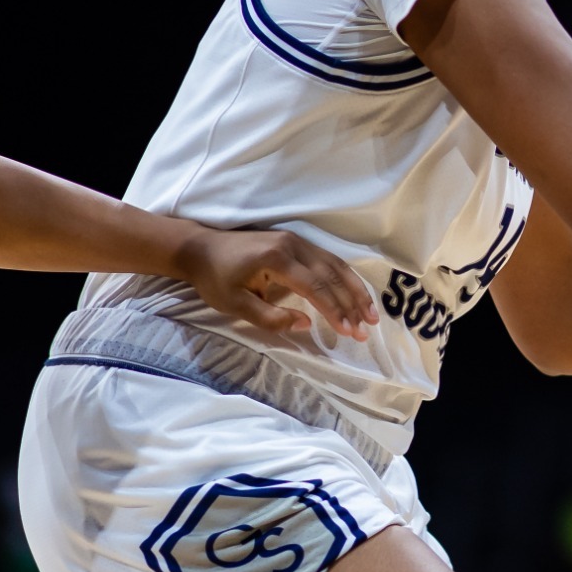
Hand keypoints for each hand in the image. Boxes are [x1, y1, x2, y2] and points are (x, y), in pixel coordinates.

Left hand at [181, 229, 378, 340]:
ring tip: (370, 315)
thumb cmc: (215, 278)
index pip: (315, 287)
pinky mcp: (297, 242)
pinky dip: (345, 279)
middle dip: (351, 304)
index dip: (334, 310)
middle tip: (365, 330)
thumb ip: (270, 318)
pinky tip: (356, 295)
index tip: (348, 331)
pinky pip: (329, 260)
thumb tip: (305, 325)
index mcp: (277, 258)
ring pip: (336, 265)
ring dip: (355, 291)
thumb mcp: (235, 304)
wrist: (201, 248)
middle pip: (331, 275)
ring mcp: (297, 240)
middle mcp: (293, 244)